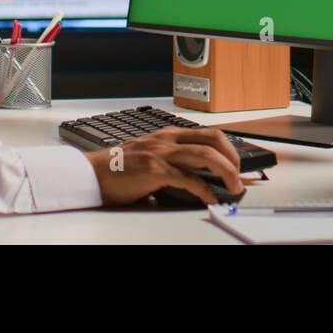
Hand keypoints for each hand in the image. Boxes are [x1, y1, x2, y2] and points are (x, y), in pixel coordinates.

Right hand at [83, 127, 242, 206]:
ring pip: (206, 155)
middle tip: (240, 176)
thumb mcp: (149, 157)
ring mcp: (161, 153)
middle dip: (233, 158)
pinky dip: (205, 190)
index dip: (228, 148)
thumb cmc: (118, 168)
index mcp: (168, 135)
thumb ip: (171, 163)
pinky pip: (188, 179)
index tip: (237, 165)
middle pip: (213, 139)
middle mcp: (167, 139)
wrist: (92, 173)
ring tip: (234, 187)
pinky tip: (210, 198)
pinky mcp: (155, 170)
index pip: (207, 134)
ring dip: (226, 172)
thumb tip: (195, 182)